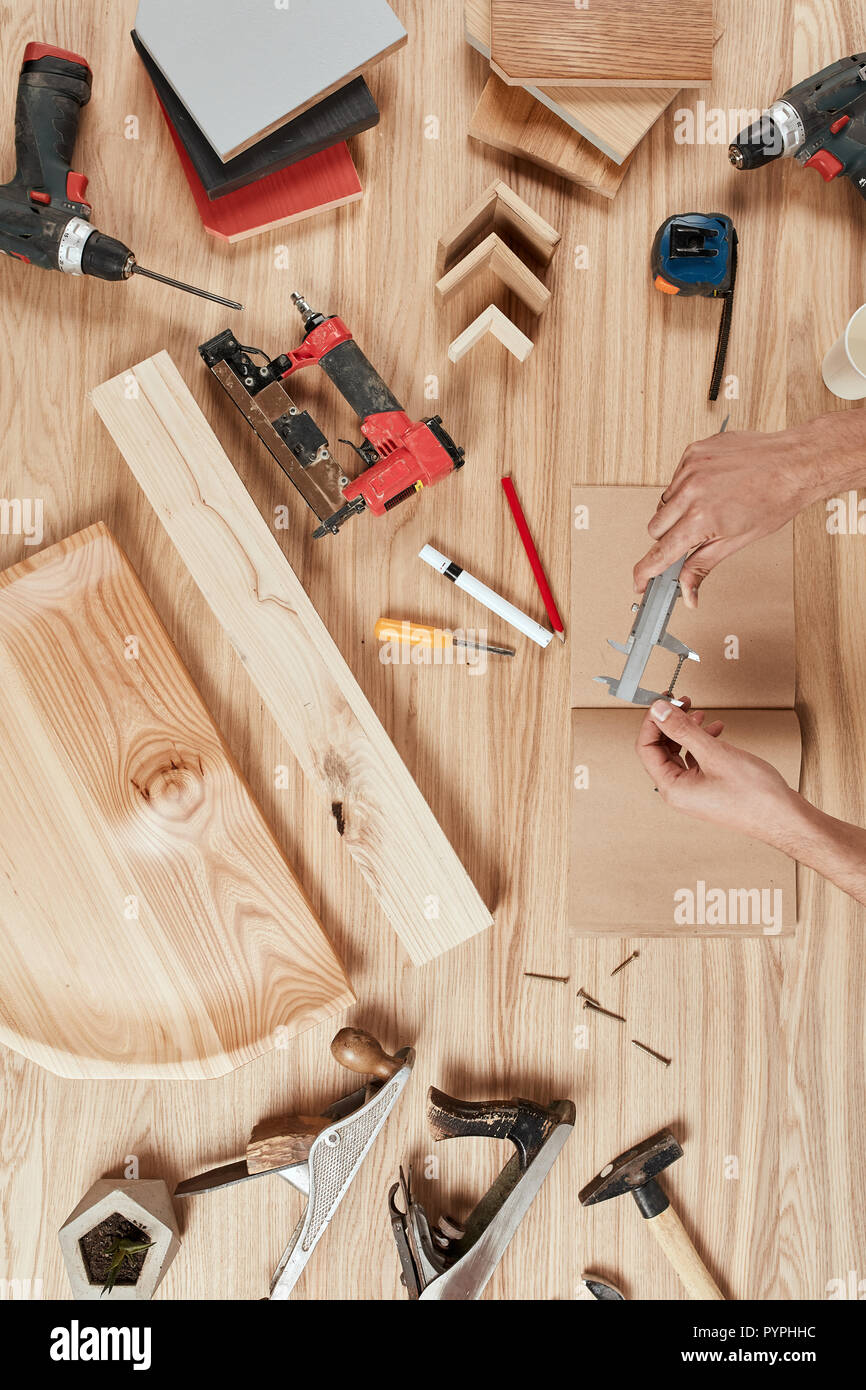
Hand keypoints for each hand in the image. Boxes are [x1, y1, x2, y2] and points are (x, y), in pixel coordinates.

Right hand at [632, 427, 820, 605]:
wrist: (795, 463)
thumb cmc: (776, 498)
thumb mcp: (738, 541)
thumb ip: (703, 565)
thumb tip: (688, 592)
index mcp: (701, 519)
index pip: (660, 553)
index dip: (646, 571)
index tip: (639, 581)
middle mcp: (691, 492)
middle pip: (655, 528)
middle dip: (668, 538)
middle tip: (692, 538)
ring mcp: (691, 468)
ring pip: (664, 502)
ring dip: (677, 511)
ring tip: (709, 507)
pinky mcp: (694, 452)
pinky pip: (675, 478)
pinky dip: (686, 488)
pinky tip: (710, 487)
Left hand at [635, 698, 796, 841]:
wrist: (785, 818)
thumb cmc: (756, 797)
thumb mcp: (714, 754)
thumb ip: (683, 730)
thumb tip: (659, 711)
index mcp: (672, 788)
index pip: (646, 748)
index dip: (653, 722)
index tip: (663, 702)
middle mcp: (679, 792)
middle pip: (661, 749)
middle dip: (671, 723)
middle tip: (681, 702)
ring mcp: (694, 791)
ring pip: (680, 752)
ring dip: (688, 730)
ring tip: (701, 714)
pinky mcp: (709, 788)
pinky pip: (697, 760)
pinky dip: (703, 742)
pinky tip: (717, 730)